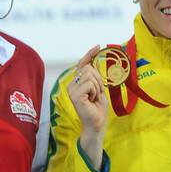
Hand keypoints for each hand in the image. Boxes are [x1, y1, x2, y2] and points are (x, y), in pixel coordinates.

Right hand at [68, 46, 108, 166]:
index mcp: (76, 83)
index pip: (82, 64)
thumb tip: (94, 61)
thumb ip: (95, 77)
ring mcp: (72, 90)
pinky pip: (90, 84)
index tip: (98, 46)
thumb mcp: (98, 89)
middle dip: (99, 80)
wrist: (97, 125)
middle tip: (97, 95)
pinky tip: (92, 101)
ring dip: (98, 87)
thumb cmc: (97, 109)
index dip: (90, 54)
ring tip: (94, 99)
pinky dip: (95, 92)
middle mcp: (72, 85)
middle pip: (89, 68)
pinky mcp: (75, 95)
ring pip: (90, 75)